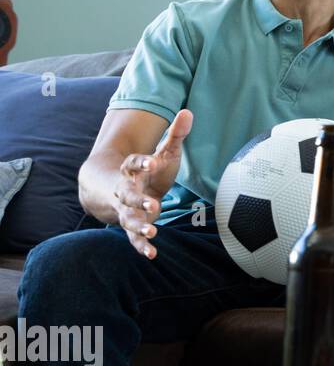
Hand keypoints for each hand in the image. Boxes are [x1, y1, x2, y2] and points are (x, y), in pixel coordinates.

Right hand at [113, 109, 192, 258]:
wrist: (113, 189)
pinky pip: (133, 237)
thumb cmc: (147, 170)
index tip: (151, 161)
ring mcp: (126, 209)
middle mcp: (125, 190)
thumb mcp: (163, 153)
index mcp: (132, 170)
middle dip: (138, 200)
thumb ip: (175, 136)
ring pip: (128, 218)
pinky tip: (152, 254)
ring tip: (152, 232)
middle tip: (153, 204)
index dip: (141, 162)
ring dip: (138, 226)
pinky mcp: (132, 224)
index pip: (133, 163)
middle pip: (128, 195)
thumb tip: (188, 111)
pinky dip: (141, 245)